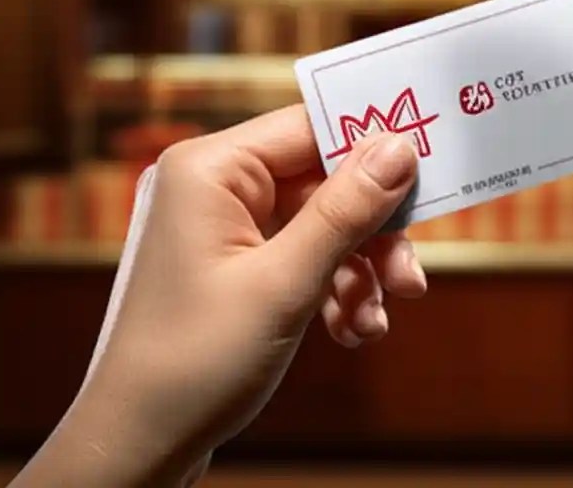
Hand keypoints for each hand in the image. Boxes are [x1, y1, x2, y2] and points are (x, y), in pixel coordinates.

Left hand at [14, 107, 425, 486]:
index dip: (374, 145)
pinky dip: (338, 290)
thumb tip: (400, 147)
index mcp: (210, 170)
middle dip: (375, 231)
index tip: (432, 167)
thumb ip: (345, 211)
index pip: (310, 126)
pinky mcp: (239, 267)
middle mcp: (216, 188)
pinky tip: (354, 330)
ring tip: (380, 317)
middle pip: (326, 179)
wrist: (140, 445)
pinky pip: (308, 257)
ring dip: (362, 270)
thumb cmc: (192, 363)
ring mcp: (226, 229)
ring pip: (325, 224)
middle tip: (409, 276)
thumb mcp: (284, 283)